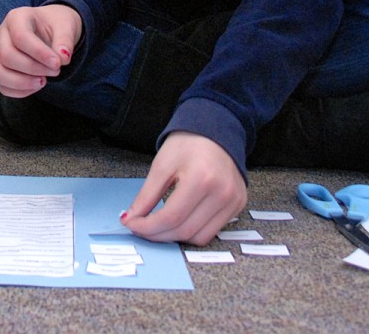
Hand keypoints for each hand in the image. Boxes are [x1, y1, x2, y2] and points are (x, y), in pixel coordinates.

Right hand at [0, 4, 81, 98]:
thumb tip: (63, 58)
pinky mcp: (1, 69)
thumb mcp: (66, 26)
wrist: (53, 29)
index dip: (39, 53)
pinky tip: (36, 85)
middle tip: (55, 70)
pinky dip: (20, 91)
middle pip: (7, 56)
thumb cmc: (57, 25)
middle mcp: (3, 34)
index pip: (20, 37)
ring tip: (43, 81)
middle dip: (33, 68)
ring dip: (22, 82)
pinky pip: (2, 87)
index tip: (58, 63)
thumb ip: (65, 40)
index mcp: (17, 17)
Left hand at [119, 132, 246, 245]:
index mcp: (201, 179)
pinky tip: (178, 220)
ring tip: (159, 225)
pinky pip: (212, 231)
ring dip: (175, 237)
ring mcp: (233, 202)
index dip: (147, 226)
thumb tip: (131, 219)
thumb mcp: (161, 165)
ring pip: (199, 237)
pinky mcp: (237, 206)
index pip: (171, 217)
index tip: (131, 224)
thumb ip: (146, 195)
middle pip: (184, 230)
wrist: (215, 131)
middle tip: (140, 227)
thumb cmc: (188, 144)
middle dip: (158, 234)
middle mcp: (222, 193)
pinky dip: (192, 231)